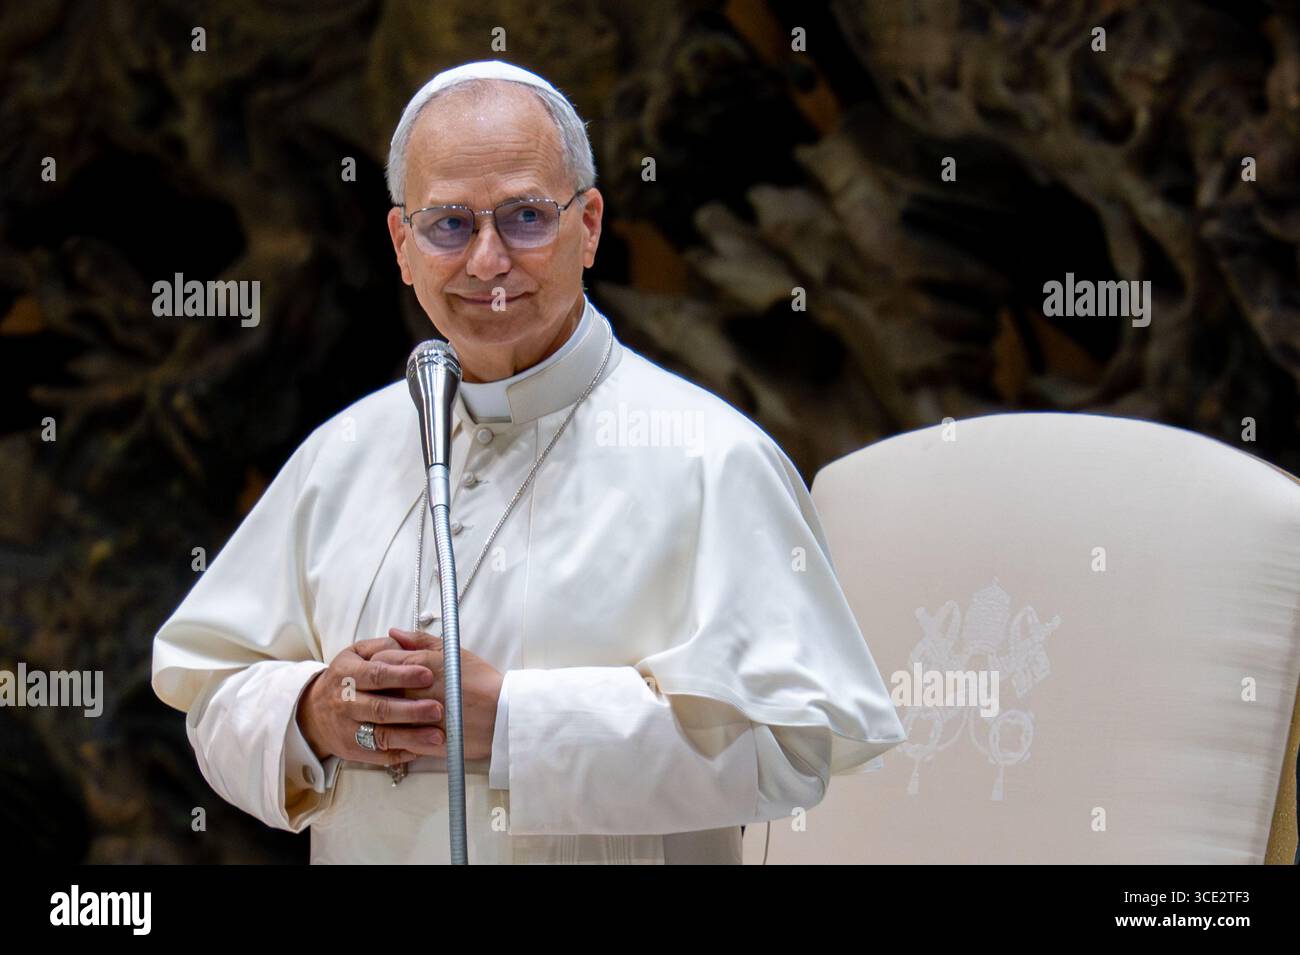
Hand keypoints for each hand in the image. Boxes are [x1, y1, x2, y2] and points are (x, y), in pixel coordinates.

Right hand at [296, 636, 444, 766]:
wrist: (313, 713)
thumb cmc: (345, 678)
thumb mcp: (356, 654)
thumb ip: (383, 647)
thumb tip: (406, 639)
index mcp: (346, 674)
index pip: (375, 675)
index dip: (402, 675)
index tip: (428, 674)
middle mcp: (344, 703)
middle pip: (379, 708)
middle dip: (411, 710)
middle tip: (438, 708)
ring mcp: (347, 730)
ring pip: (381, 736)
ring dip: (411, 737)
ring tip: (437, 736)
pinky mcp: (352, 750)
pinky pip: (379, 755)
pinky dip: (402, 753)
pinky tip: (422, 749)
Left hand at [367, 628, 505, 761]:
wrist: (502, 716)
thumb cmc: (481, 682)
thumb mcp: (453, 653)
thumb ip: (420, 641)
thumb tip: (394, 633)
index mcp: (421, 665)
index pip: (380, 660)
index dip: (379, 663)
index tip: (386, 667)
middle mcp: (414, 690)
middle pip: (376, 686)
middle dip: (378, 686)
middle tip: (390, 688)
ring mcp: (415, 717)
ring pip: (382, 713)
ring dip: (385, 710)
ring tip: (396, 708)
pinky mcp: (420, 740)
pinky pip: (395, 735)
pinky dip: (396, 730)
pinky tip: (404, 727)